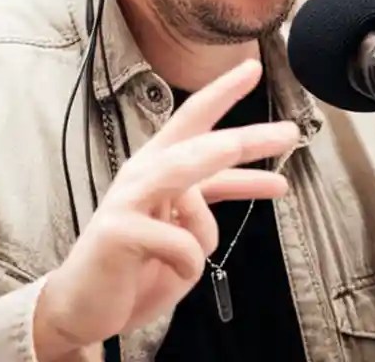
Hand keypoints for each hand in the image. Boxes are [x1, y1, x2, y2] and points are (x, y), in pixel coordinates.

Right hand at [33, 59, 297, 358]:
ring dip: (220, 165)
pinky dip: (191, 263)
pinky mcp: (119, 232)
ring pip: (183, 171)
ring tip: (262, 171)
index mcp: (158, 167)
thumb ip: (209, 202)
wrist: (83, 306)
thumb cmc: (135, 266)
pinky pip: (182, 243)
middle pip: (200, 143)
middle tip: (291, 132)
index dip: (222, 92)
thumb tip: (268, 184)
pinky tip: (176, 273)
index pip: (194, 121)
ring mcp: (127, 199)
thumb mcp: (183, 230)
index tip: (253, 68)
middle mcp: (142, 174)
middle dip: (247, 136)